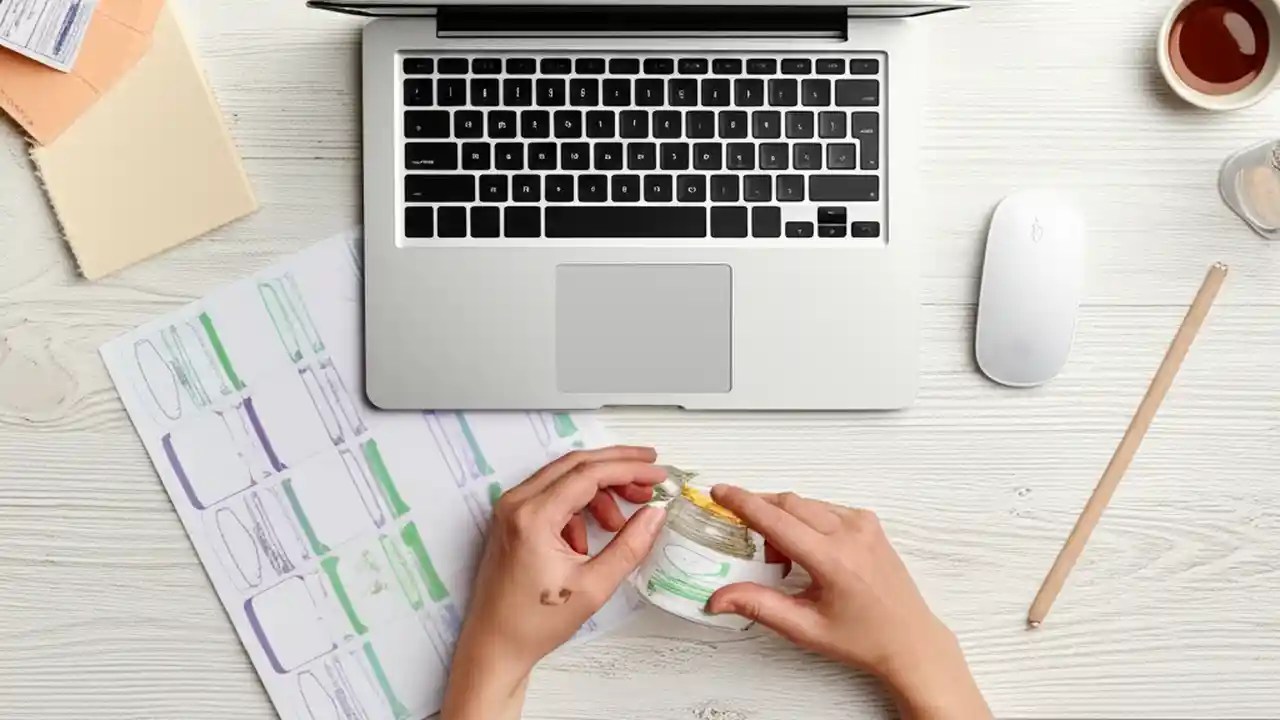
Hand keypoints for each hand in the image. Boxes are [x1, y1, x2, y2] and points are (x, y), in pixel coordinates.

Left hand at [442, 447, 668, 719]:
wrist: (494, 646)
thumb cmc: (535, 623)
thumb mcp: (593, 587)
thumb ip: (630, 546)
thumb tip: (655, 514)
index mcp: (533, 517)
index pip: (588, 473)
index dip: (629, 469)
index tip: (659, 474)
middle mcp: (516, 503)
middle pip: (576, 464)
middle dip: (618, 466)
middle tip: (651, 475)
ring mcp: (510, 509)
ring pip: (564, 477)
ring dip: (599, 490)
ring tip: (621, 521)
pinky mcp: (512, 519)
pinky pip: (552, 495)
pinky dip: (579, 506)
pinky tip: (589, 541)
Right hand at [706, 486, 989, 719]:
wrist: (910, 639)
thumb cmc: (860, 638)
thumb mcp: (805, 629)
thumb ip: (759, 607)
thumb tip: (717, 598)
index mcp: (833, 560)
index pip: (777, 520)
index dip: (744, 503)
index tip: (718, 491)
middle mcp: (851, 533)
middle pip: (789, 504)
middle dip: (761, 515)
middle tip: (747, 542)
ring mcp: (863, 524)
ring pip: (806, 505)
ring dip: (784, 522)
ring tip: (784, 562)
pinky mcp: (869, 522)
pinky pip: (824, 509)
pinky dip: (805, 522)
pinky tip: (807, 553)